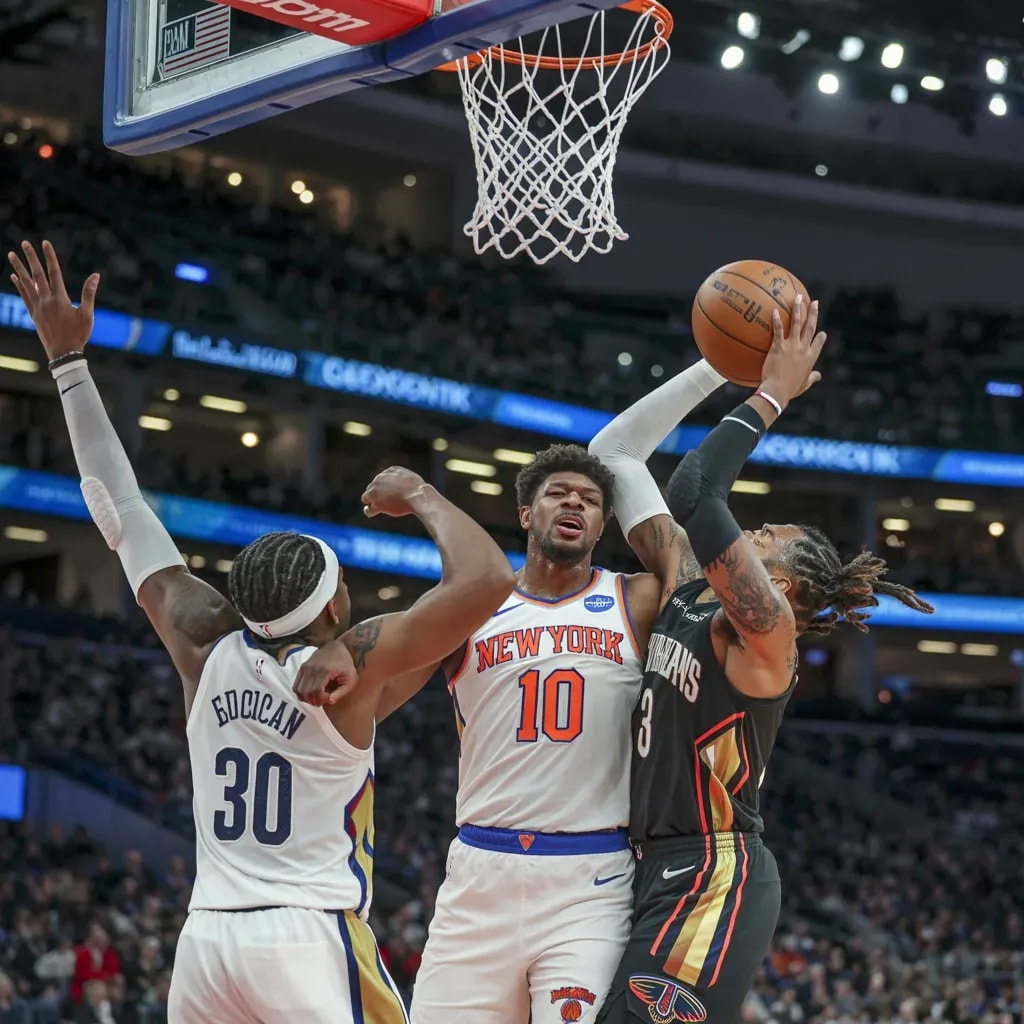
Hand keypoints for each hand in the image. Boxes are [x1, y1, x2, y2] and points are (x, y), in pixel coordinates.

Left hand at [8, 241, 99, 361]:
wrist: (63, 353)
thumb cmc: (78, 335)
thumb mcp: (88, 315)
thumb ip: (89, 294)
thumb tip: (96, 276)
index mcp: (60, 298)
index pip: (54, 272)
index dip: (49, 256)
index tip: (44, 243)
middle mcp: (46, 300)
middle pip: (37, 274)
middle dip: (30, 257)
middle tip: (24, 243)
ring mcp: (37, 307)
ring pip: (26, 283)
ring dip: (19, 268)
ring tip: (11, 255)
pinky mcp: (33, 314)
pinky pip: (24, 296)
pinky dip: (19, 285)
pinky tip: (15, 277)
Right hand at [293, 639, 359, 706]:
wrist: (337, 647)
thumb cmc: (346, 665)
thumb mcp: (351, 679)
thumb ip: (341, 692)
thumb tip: (329, 701)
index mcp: (326, 670)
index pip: (316, 691)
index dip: (321, 700)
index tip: (328, 698)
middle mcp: (313, 668)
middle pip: (306, 692)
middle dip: (314, 701)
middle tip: (323, 700)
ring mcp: (306, 667)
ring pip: (298, 690)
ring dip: (306, 698)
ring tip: (317, 697)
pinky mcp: (302, 668)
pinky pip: (295, 685)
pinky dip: (301, 693)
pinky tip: (311, 692)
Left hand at [361, 467, 430, 517]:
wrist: (418, 495)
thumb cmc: (418, 489)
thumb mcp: (411, 478)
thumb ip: (403, 480)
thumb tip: (404, 485)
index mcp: (389, 470)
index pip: (381, 478)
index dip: (384, 487)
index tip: (390, 493)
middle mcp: (379, 478)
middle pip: (372, 487)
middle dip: (377, 494)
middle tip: (386, 501)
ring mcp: (376, 490)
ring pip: (367, 497)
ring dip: (372, 502)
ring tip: (378, 507)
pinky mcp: (377, 503)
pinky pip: (368, 509)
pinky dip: (369, 511)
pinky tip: (372, 512)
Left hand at [759, 295, 825, 407]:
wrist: (777, 391)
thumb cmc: (789, 390)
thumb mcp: (804, 384)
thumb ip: (812, 378)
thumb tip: (818, 376)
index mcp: (810, 358)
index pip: (818, 343)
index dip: (821, 337)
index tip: (822, 332)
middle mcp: (803, 349)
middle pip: (810, 327)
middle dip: (813, 313)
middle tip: (814, 302)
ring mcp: (791, 347)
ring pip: (796, 323)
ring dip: (798, 309)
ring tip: (798, 297)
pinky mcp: (778, 347)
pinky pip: (778, 330)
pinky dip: (776, 320)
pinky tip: (774, 310)